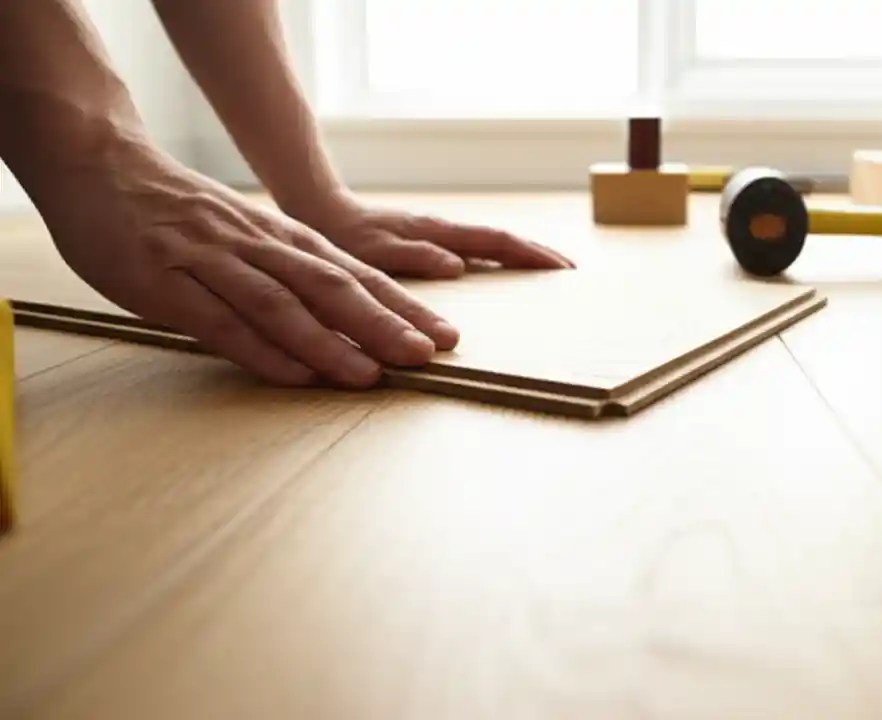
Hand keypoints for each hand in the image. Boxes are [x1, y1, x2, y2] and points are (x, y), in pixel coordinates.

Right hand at [38, 142, 457, 387]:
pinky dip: (261, 350)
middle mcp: (258, 245)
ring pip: (283, 305)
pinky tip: (295, 376)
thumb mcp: (245, 235)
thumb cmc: (178, 211)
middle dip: (385, 323)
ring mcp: (211, 261)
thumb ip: (288, 272)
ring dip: (331, 342)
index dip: (402, 306)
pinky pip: (220, 322)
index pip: (355, 275)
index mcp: (282, 238)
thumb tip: (340, 318)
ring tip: (373, 374)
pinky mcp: (164, 282)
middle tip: (430, 354)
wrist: (98, 161)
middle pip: (333, 288)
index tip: (444, 335)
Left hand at [285, 190, 574, 278]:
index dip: (532, 255)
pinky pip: (473, 249)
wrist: (316, 208)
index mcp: (437, 233)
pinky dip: (498, 259)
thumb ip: (413, 257)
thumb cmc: (343, 234)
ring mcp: (438, 234)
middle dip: (539, 255)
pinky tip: (503, 274)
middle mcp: (443, 231)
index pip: (498, 241)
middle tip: (572, 275)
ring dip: (522, 257)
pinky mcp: (428, 241)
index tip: (563, 269)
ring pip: (490, 243)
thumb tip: (458, 266)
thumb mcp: (372, 251)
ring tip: (549, 275)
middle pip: (503, 240)